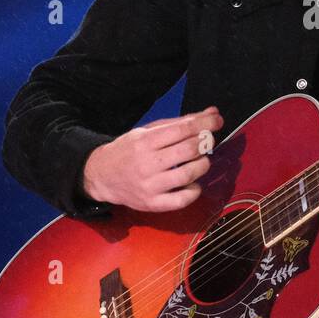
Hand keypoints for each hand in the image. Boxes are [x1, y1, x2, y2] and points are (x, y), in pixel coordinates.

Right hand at [81, 106, 223, 212]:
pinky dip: (194, 191)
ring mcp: (149, 186)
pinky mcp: (152, 204)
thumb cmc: (129, 150)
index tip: (217, 120)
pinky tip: (193, 183)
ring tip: (201, 161)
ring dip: (202, 165)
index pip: (182, 130)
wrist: (101, 175)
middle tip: (208, 141)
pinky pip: (181, 200)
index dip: (205, 123)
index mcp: (145, 141)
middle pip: (188, 150)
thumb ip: (180, 123)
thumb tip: (212, 113)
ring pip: (188, 174)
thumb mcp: (148, 131)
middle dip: (205, 143)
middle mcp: (147, 163)